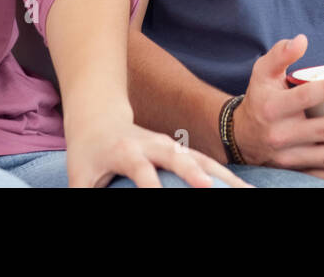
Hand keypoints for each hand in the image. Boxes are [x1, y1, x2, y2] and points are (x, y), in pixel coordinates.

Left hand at [65, 113, 249, 187]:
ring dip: (223, 175)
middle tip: (209, 189)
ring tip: (247, 192)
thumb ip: (83, 195)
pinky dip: (227, 176)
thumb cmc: (88, 154)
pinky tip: (245, 188)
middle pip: (177, 157)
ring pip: (201, 158)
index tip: (158, 198)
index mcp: (125, 150)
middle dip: (195, 173)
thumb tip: (76, 207)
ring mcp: (171, 145)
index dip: (150, 186)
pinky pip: (209, 163)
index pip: (140, 169)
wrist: (100, 117)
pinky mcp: (183, 151)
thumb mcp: (78, 176)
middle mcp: (152, 144)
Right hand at [231, 34, 323, 186]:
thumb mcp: (262, 72)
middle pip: (322, 130)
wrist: (239, 136)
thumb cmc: (259, 98)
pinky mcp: (294, 170)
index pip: (305, 97)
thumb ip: (280, 54)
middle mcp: (282, 134)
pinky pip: (319, 178)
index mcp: (275, 107)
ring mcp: (289, 156)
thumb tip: (300, 39)